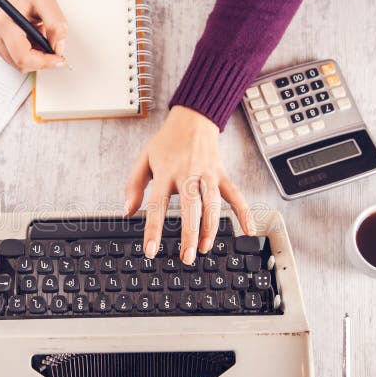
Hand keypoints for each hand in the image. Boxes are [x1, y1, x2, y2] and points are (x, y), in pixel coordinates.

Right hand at [0, 0, 67, 71]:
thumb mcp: (46, 1)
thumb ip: (56, 25)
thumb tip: (58, 48)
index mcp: (3, 25)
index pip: (23, 57)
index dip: (44, 62)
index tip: (59, 59)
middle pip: (21, 64)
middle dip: (41, 59)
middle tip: (52, 43)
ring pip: (19, 63)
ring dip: (35, 55)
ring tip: (39, 33)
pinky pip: (15, 58)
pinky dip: (28, 52)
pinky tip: (31, 36)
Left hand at [124, 105, 250, 263]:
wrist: (193, 120)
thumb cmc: (166, 143)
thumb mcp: (143, 159)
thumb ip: (133, 185)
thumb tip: (127, 211)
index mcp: (166, 172)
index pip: (158, 204)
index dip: (153, 230)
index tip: (151, 251)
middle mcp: (189, 174)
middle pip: (191, 207)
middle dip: (190, 234)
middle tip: (187, 256)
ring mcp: (208, 175)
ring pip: (213, 204)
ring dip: (211, 228)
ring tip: (205, 248)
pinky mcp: (222, 175)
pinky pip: (236, 195)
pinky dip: (244, 213)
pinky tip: (249, 231)